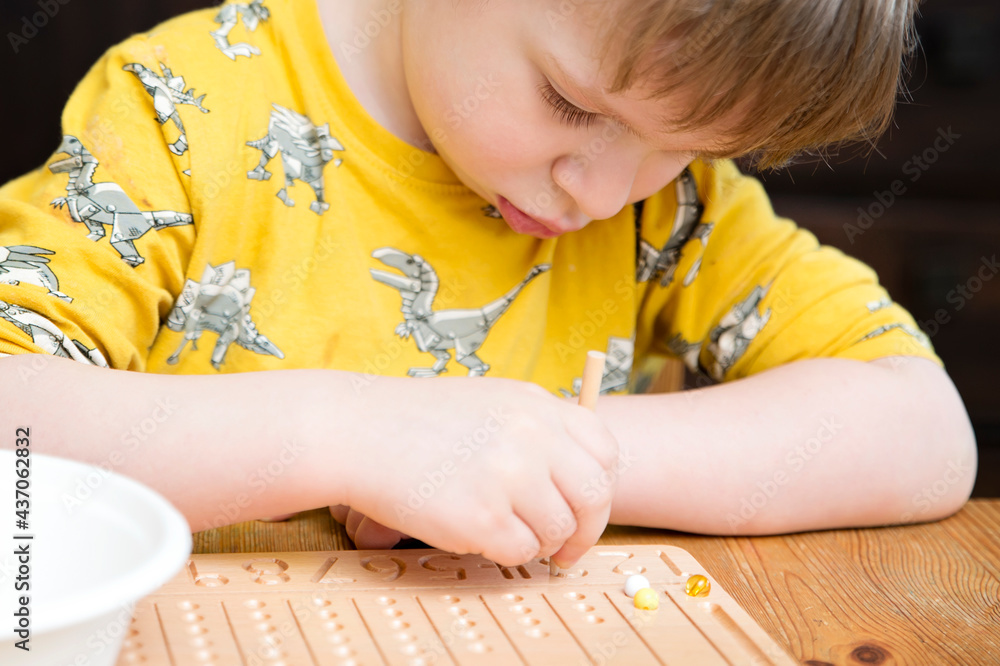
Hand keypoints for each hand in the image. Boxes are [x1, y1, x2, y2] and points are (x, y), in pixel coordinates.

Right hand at [339, 376, 618, 567]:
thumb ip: (535, 428)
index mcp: (538, 405)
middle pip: (594, 496)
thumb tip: (571, 475)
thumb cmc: (415, 420)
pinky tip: (476, 533)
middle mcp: (533, 436)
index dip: (600, 488)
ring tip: (504, 532)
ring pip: (558, 530)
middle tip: (565, 549)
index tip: (583, 508)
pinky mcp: (482, 516)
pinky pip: (520, 551)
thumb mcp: (490, 402)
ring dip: (538, 542)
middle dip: (586, 530)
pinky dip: (504, 552)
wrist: (356, 430)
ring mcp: (509, 476)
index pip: (605, 451)